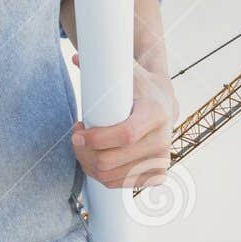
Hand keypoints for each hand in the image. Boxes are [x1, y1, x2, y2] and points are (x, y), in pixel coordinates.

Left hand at [70, 56, 176, 188]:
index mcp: (156, 113)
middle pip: (112, 160)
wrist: (164, 103)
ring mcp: (161, 160)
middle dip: (84, 153)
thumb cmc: (139, 87)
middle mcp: (163, 140)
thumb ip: (105, 64)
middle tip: (75, 138)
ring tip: (83, 148)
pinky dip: (103, 177)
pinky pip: (121, 185)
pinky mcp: (158, 174)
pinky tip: (98, 160)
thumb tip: (78, 56)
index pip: (125, 135)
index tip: (77, 133)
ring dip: (89, 166)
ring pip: (112, 177)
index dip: (96, 138)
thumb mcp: (128, 72)